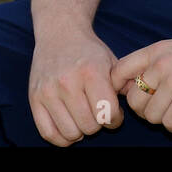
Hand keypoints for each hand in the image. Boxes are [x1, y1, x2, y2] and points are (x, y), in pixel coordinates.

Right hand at [28, 30, 124, 146]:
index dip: (115, 119)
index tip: (114, 112)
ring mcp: (48, 91)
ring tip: (83, 117)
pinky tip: (69, 126)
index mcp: (91, 72)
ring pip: (70, 133)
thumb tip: (137, 101)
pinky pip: (48, 133)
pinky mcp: (34, 98)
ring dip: (80, 131)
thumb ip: (125, 85)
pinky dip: (62, 138)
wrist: (59, 34)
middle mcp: (67, 82)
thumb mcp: (112, 62)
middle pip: (89, 126)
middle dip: (98, 124)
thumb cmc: (89, 52)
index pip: (107, 114)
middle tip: (97, 113)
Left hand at [110, 27, 171, 134]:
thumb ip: (156, 63)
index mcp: (155, 51)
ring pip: (150, 115)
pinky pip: (169, 123)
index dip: (120, 90)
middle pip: (133, 100)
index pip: (118, 72)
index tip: (136, 97)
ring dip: (163, 120)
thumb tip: (137, 85)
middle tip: (163, 110)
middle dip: (145, 111)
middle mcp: (160, 65)